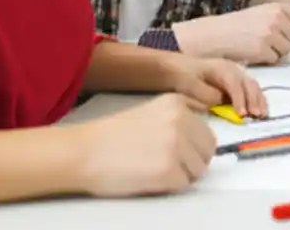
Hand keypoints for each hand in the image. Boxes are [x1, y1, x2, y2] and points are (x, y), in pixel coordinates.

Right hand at [70, 94, 215, 196]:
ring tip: (152, 168)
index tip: (172, 151)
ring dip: (180, 175)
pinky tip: (147, 177)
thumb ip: (178, 121)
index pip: (206, 133)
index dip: (192, 148)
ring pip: (198, 170)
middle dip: (191, 162)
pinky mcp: (168, 170)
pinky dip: (168, 186)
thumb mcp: (150, 112)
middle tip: (164, 164)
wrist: (83, 151)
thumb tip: (200, 142)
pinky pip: (182, 185)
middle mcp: (181, 120)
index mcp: (177, 103)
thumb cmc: (111, 136)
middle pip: (207, 152)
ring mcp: (176, 145)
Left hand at [166, 55, 268, 119]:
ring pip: (253, 86)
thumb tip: (226, 103)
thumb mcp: (192, 86)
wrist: (175, 67)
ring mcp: (235, 73)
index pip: (234, 84)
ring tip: (262, 114)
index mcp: (221, 68)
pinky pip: (250, 89)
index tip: (242, 114)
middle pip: (248, 83)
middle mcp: (232, 69)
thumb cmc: (183, 76)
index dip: (240, 99)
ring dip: (259, 100)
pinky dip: (256, 99)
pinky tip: (260, 109)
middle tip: (256, 115)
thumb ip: (210, 95)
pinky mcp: (235, 81)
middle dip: (254, 100)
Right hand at [172, 4, 289, 63]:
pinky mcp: (264, 49)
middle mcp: (277, 18)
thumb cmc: (239, 25)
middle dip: (288, 44)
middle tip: (271, 44)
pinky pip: (275, 59)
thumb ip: (283, 19)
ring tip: (260, 46)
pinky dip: (267, 59)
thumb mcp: (262, 13)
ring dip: (277, 52)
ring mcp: (271, 34)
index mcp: (278, 7)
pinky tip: (255, 53)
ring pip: (287, 50)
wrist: (217, 35)